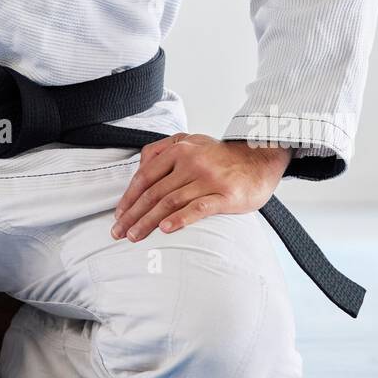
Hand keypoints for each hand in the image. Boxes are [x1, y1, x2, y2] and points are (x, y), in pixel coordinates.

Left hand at [111, 134, 293, 241]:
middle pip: (154, 192)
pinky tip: (166, 229)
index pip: (145, 176)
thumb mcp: (190, 141)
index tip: (118, 214)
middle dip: (133, 214)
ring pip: (171, 201)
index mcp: (179, 149)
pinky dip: (180, 219)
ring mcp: (209, 178)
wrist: (259, 160)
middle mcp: (191, 162)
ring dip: (149, 221)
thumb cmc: (221, 156)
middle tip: (119, 232)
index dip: (129, 197)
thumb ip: (163, 149)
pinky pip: (198, 208)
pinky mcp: (226, 195)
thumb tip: (139, 167)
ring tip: (135, 236)